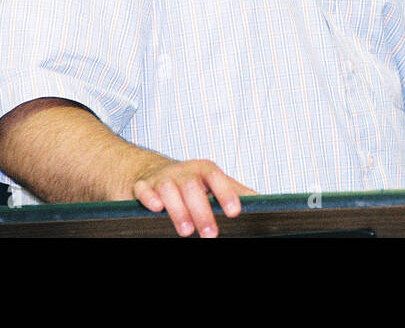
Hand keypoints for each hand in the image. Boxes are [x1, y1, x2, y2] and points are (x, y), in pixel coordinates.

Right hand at [132, 158, 255, 237]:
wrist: (154, 171)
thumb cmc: (191, 181)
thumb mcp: (214, 182)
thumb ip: (235, 190)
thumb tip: (262, 202)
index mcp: (204, 170)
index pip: (217, 178)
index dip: (226, 193)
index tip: (234, 212)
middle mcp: (183, 172)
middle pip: (192, 187)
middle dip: (202, 211)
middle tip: (211, 234)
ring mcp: (162, 178)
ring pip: (169, 188)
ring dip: (178, 209)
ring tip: (186, 231)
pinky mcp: (142, 186)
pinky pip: (144, 188)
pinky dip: (148, 197)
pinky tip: (156, 208)